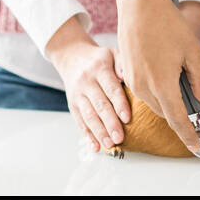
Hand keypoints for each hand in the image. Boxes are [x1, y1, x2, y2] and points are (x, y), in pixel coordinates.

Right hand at [46, 21, 130, 152]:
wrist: (72, 56)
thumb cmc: (99, 58)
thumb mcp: (112, 53)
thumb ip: (122, 63)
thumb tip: (128, 77)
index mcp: (99, 68)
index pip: (111, 88)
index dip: (119, 104)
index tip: (127, 118)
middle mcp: (86, 82)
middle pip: (99, 105)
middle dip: (110, 123)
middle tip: (120, 138)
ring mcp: (77, 94)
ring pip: (88, 115)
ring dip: (99, 132)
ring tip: (110, 144)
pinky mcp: (72, 104)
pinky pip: (79, 121)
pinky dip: (87, 135)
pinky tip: (95, 146)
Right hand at [116, 0, 199, 153]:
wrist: (139, 3)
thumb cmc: (167, 23)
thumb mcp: (192, 50)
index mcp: (162, 85)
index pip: (178, 120)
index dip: (188, 135)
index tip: (197, 146)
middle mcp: (143, 87)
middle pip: (165, 112)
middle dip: (181, 114)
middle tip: (198, 106)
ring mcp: (131, 80)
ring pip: (154, 102)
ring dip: (168, 100)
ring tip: (183, 82)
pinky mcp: (126, 72)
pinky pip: (144, 90)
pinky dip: (157, 89)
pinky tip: (167, 71)